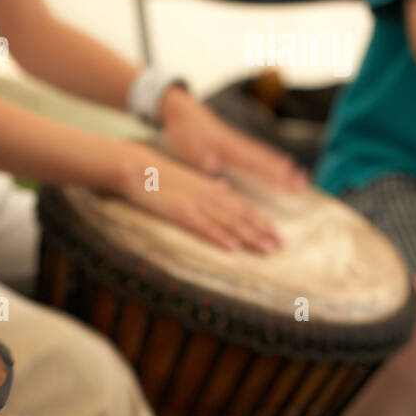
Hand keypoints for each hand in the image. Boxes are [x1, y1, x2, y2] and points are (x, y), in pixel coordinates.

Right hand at [115, 144, 282, 253]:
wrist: (135, 166)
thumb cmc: (159, 175)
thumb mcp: (189, 179)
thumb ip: (208, 186)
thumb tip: (224, 189)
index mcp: (210, 189)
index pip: (241, 205)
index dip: (260, 219)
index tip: (276, 232)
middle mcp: (207, 195)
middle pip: (240, 214)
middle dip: (261, 230)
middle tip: (280, 245)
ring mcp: (194, 204)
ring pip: (227, 222)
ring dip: (249, 236)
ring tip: (266, 249)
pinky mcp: (179, 212)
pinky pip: (203, 227)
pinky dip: (219, 237)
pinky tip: (232, 248)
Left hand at [161, 85, 307, 191]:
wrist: (183, 111)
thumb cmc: (184, 131)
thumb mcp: (187, 146)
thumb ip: (200, 157)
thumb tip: (212, 164)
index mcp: (227, 148)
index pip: (255, 162)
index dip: (271, 173)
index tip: (287, 181)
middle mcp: (238, 146)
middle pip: (267, 160)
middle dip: (284, 173)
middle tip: (302, 185)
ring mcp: (239, 144)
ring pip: (266, 157)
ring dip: (283, 169)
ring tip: (301, 179)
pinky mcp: (237, 145)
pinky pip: (259, 155)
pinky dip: (273, 162)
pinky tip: (283, 168)